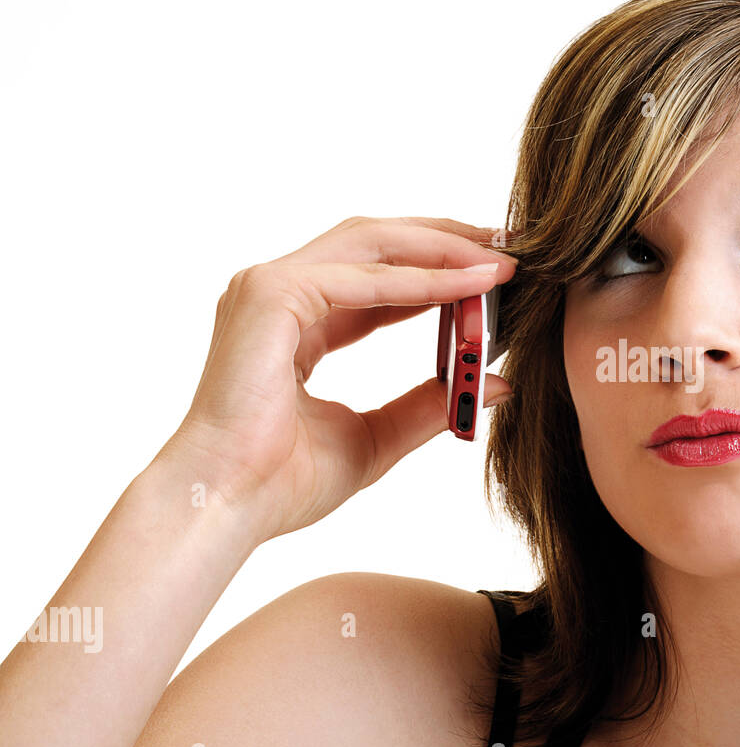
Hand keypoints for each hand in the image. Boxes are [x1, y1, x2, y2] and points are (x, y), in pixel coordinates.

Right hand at [162, 215, 516, 546]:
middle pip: (376, 242)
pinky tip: (467, 287)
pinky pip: (362, 277)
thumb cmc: (281, 483)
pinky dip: (419, 281)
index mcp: (298, 322)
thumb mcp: (377, 438)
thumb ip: (429, 405)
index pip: (378, 275)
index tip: (492, 271)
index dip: (437, 268)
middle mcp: (281, 292)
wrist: (226, 506)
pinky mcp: (271, 295)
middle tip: (506, 246)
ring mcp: (270, 287)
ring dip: (441, 249)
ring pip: (371, 243)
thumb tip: (495, 384)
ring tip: (499, 259)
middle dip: (445, 239)